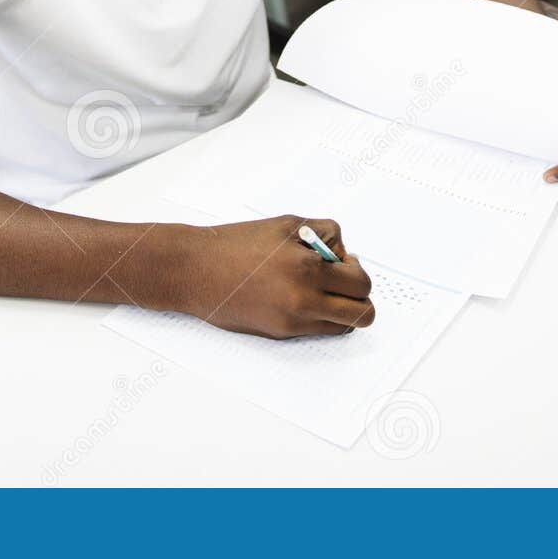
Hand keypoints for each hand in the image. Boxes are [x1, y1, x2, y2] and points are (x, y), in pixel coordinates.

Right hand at [182, 215, 374, 338]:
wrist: (196, 270)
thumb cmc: (236, 244)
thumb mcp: (287, 224)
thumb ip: (325, 235)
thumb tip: (343, 256)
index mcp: (307, 270)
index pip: (360, 283)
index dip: (356, 270)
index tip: (343, 262)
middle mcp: (303, 301)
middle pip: (361, 314)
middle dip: (358, 296)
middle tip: (340, 279)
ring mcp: (292, 322)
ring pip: (342, 327)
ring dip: (341, 309)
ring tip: (320, 288)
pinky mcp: (280, 333)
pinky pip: (317, 330)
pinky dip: (318, 315)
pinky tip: (299, 295)